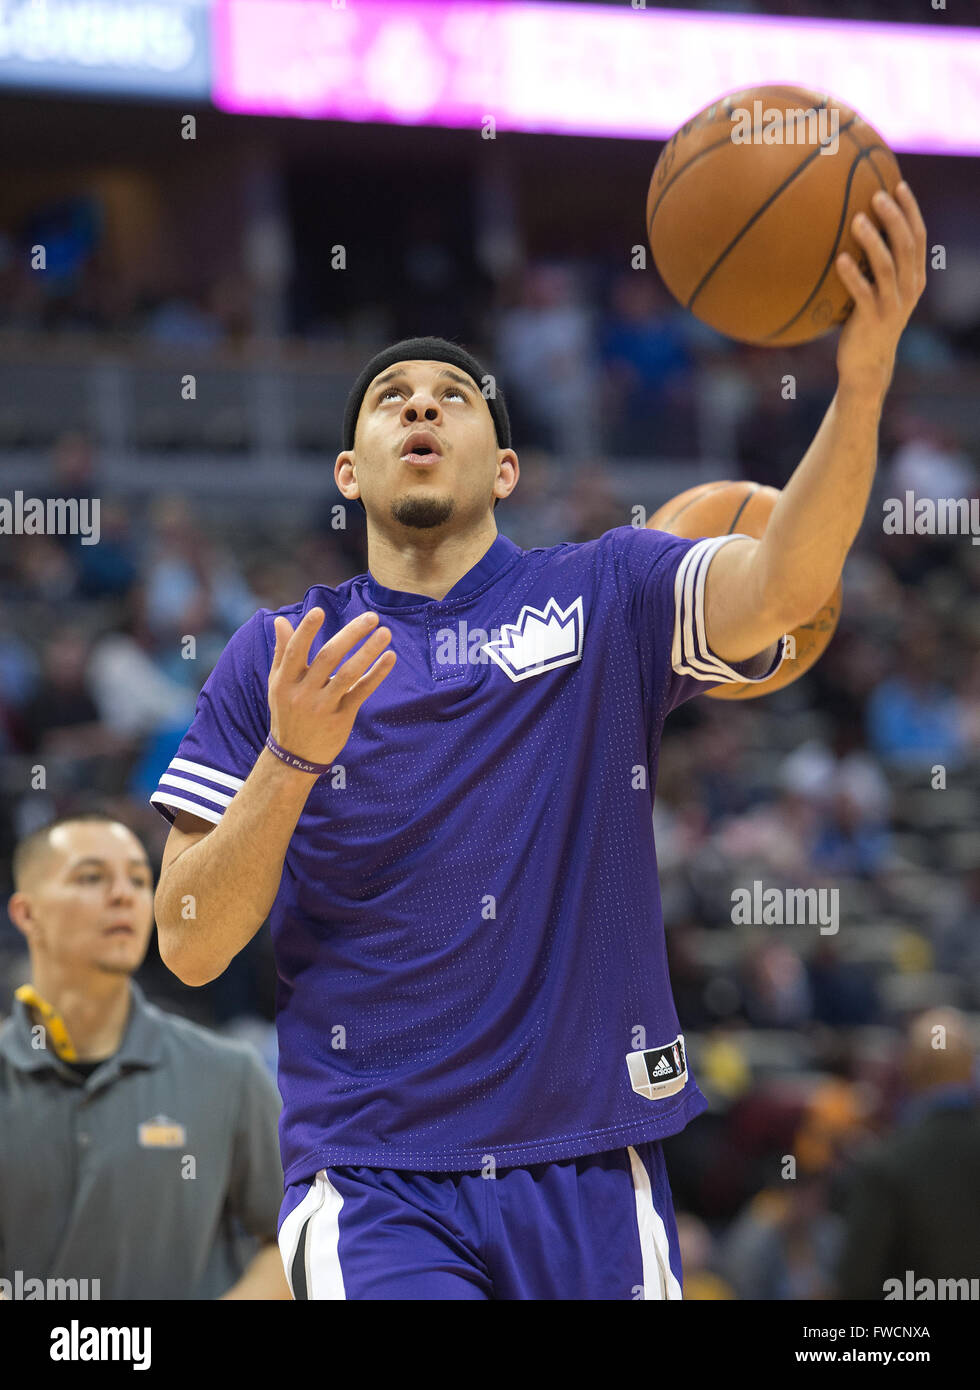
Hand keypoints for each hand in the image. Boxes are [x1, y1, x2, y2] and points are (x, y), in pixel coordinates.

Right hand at [267, 609, 395, 767]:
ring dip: (368, 651)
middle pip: (328, 658)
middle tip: (371, 617)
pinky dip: (377, 674)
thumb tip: (280, 620)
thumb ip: (282, 652)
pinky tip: (390, 657)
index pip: (295, 651)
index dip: (306, 631)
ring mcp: (323, 706)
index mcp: (285, 681)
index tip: (318, 610)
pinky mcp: (342, 717)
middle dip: (350, 635)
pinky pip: (362, 692)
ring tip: (385, 632)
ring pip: (348, 674)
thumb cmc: (287, 712)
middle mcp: (303, 693)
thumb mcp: (278, 684)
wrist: (295, 756)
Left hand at [835, 181, 926, 398]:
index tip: (898, 185)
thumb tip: (851, 231)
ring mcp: (893, 305)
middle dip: (894, 216)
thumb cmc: (866, 323)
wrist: (867, 366)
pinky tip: (839, 259)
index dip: (910, 210)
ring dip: (873, 240)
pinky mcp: (873, 320)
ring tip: (856, 220)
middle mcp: (909, 289)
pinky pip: (863, 293)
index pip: (918, 237)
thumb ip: (875, 266)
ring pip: (888, 265)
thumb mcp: (878, 292)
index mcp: (914, 278)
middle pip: (906, 245)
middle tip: (876, 195)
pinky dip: (852, 275)